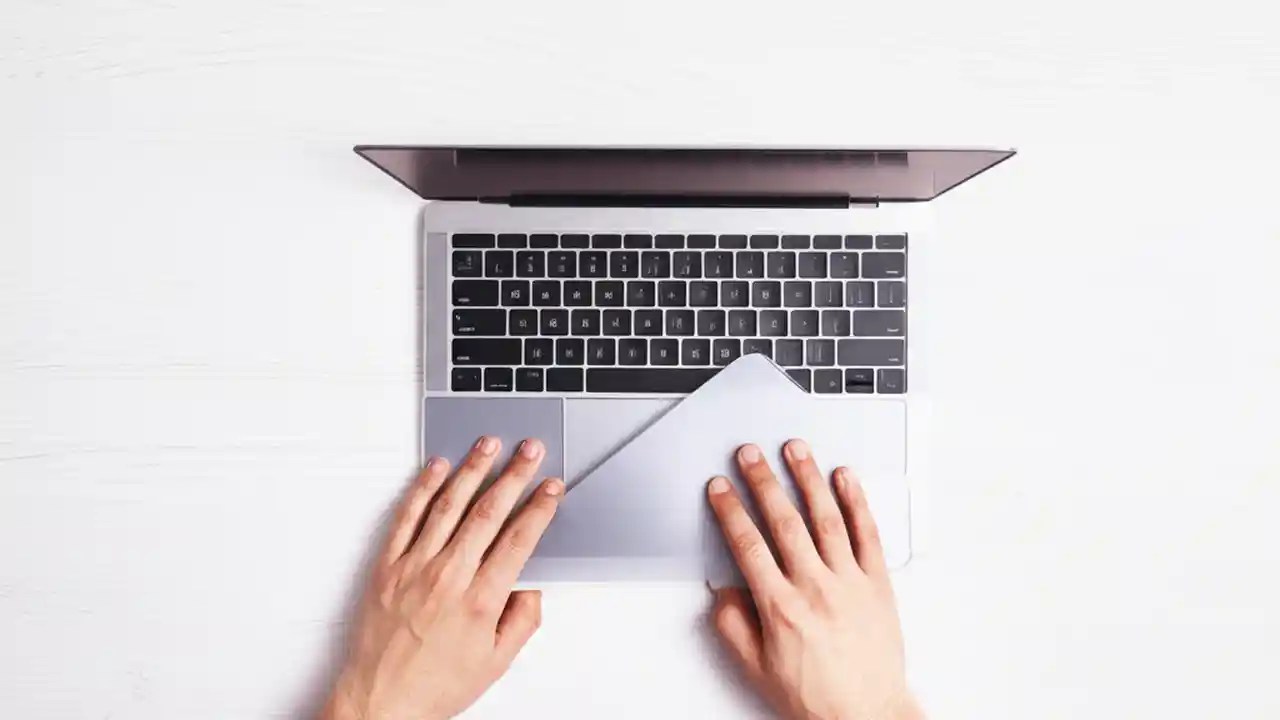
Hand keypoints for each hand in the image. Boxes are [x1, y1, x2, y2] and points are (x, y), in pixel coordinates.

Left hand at [322, 436, 562, 719]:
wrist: (380, 703)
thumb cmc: (433, 687)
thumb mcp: (496, 662)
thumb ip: (522, 621)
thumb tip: (531, 588)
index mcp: (481, 600)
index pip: (518, 539)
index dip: (539, 507)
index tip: (551, 487)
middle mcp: (448, 577)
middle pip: (488, 512)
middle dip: (513, 474)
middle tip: (529, 449)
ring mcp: (414, 568)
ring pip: (448, 505)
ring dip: (471, 469)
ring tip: (488, 444)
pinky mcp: (387, 567)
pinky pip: (406, 517)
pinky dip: (422, 489)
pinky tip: (436, 469)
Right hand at [707, 440, 922, 719]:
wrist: (866, 714)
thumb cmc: (815, 695)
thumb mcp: (757, 668)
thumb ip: (735, 626)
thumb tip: (724, 590)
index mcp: (780, 607)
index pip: (748, 546)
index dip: (730, 512)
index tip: (719, 488)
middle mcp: (815, 588)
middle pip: (783, 522)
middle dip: (762, 482)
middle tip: (749, 454)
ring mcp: (849, 582)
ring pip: (826, 518)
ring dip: (807, 479)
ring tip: (795, 450)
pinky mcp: (878, 583)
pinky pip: (867, 533)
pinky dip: (857, 502)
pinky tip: (845, 477)